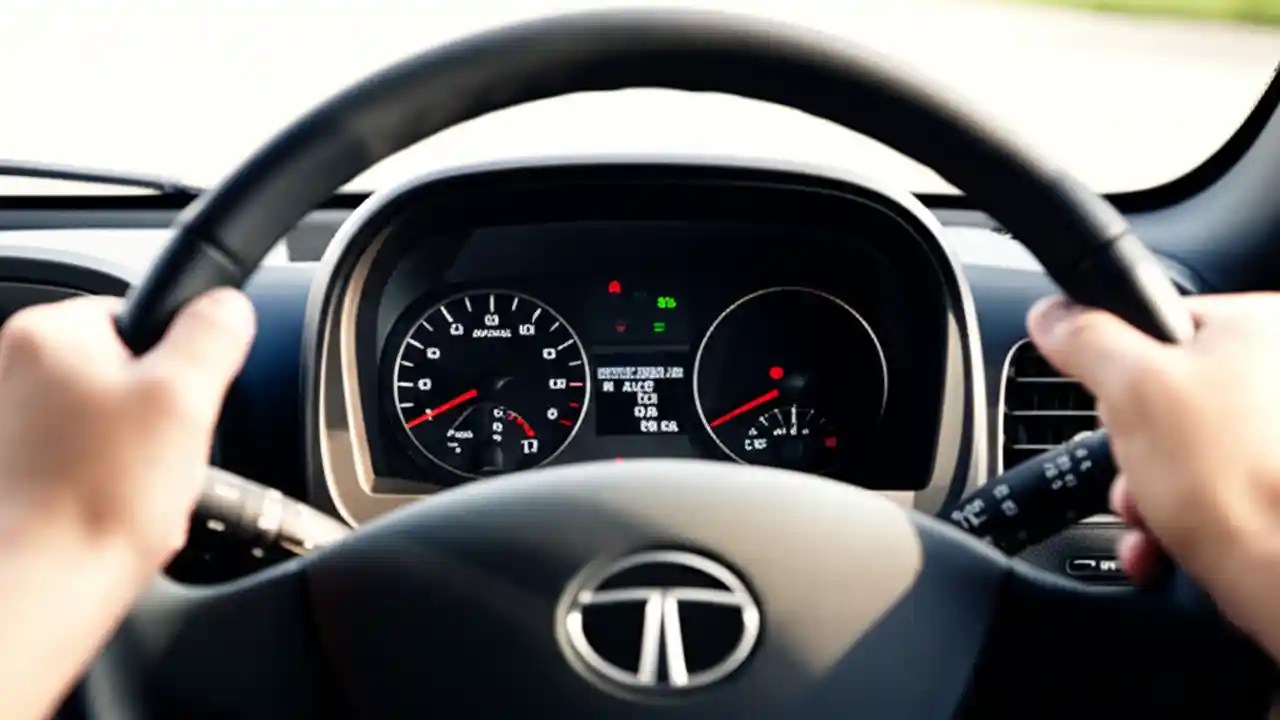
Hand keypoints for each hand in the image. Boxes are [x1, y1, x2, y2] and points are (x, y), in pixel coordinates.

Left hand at [0, 290, 254, 567]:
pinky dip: (102, 479)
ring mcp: (9, 423)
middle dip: (155, 415)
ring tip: (131, 486)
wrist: (39, 587)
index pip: (138, 317)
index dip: (178, 364)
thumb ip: (213, 334)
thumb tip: (225, 306)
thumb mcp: (185, 397)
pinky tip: (109, 505)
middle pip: (123, 371)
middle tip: (159, 454)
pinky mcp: (13, 468)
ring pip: (104, 420)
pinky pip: (80, 458)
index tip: (179, 407)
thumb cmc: (96, 500)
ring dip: (131, 451)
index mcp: (47, 335)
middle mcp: (12, 370)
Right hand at [1028, 293, 1279, 660]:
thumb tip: (1054, 316)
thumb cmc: (1237, 482)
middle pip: (1166, 398)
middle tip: (1134, 472)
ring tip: (1154, 520)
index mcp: (1262, 327)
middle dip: (1132, 449)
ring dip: (1147, 493)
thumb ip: (1085, 340)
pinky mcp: (1273, 493)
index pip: (1160, 326)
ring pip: (1183, 454)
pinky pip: (1210, 495)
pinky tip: (1167, 546)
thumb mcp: (1131, 389)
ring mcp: (1279, 439)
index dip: (1120, 372)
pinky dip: (1177, 523)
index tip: (1114, 408)